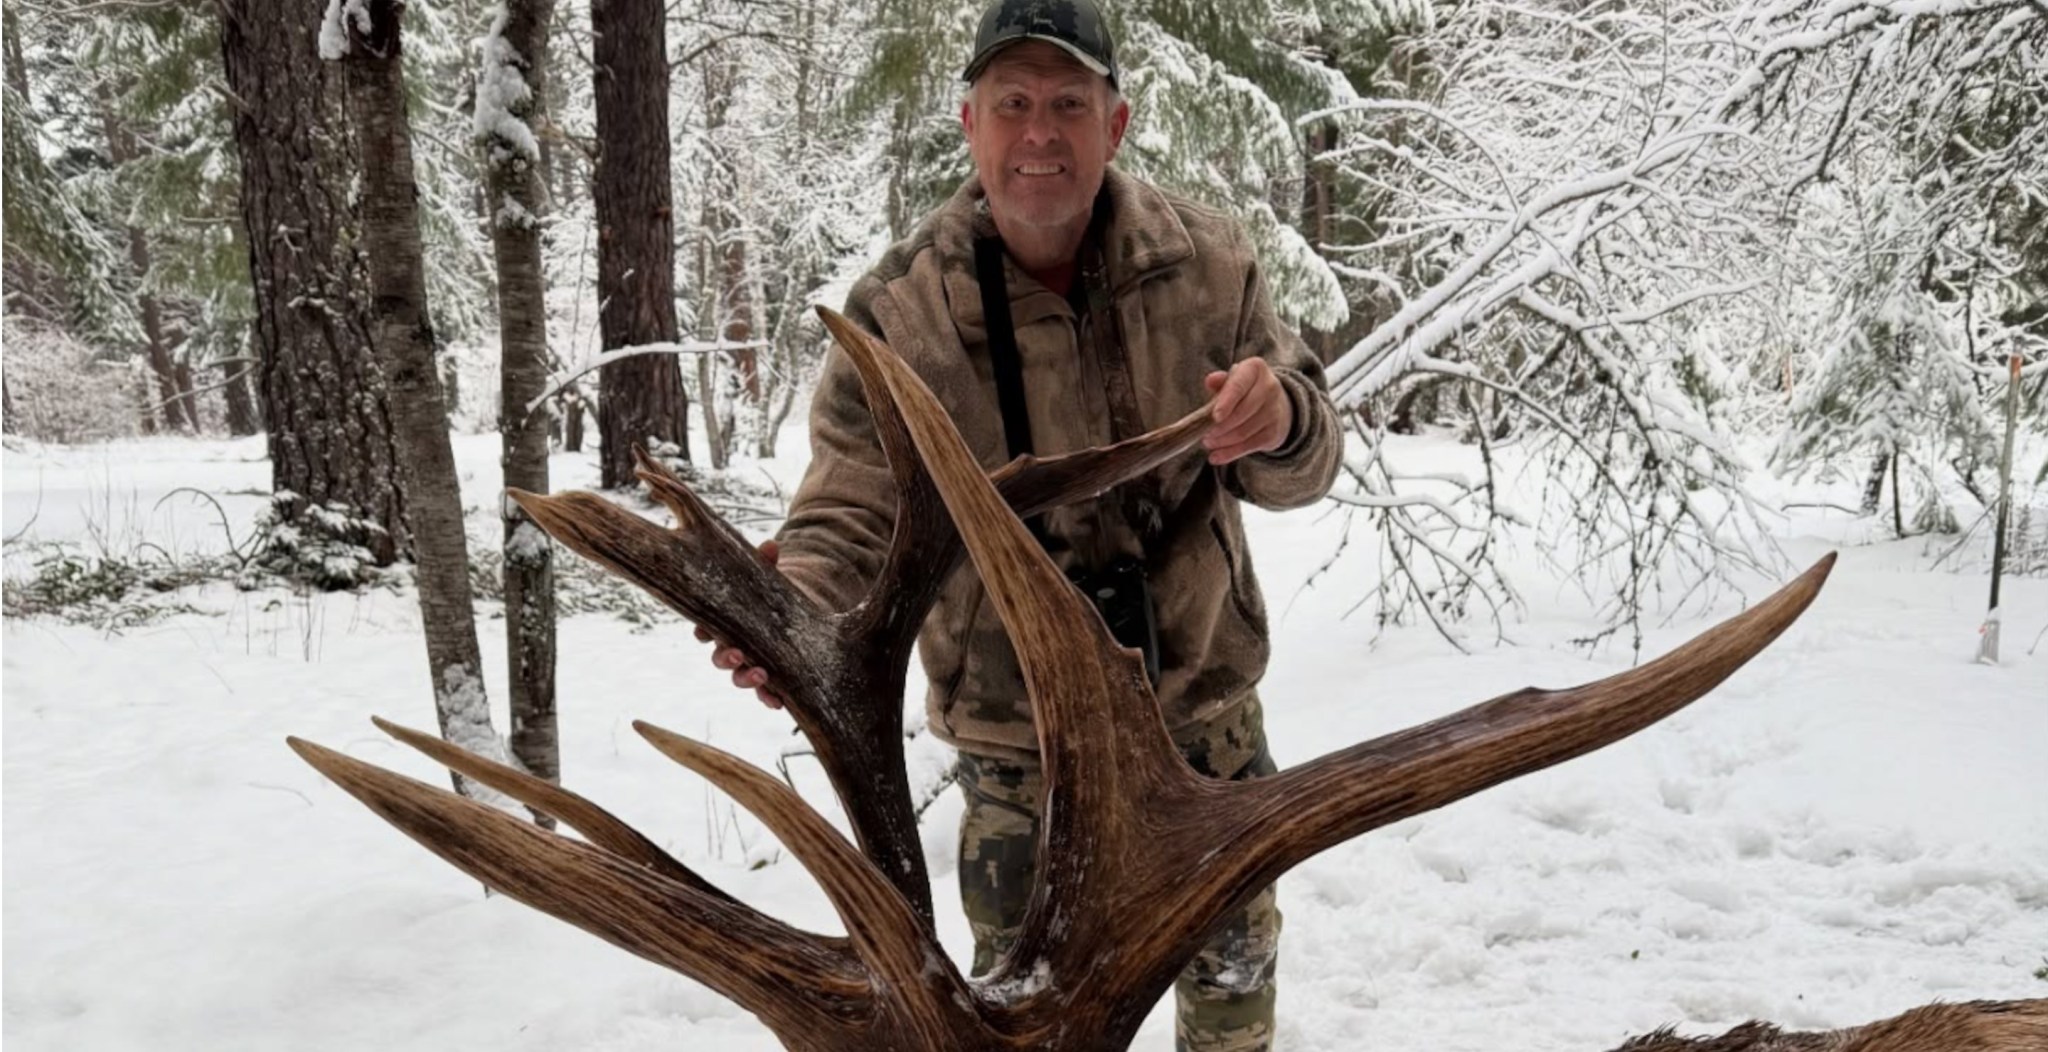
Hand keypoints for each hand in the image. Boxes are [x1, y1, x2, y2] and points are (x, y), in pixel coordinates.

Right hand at [693, 539, 785, 708]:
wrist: (795, 614)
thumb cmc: (770, 594)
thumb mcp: (768, 578)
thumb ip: (766, 564)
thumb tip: (769, 547)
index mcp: (724, 623)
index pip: (705, 631)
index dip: (703, 633)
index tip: (706, 634)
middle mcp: (732, 646)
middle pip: (719, 658)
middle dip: (726, 659)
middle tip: (739, 654)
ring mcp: (750, 663)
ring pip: (738, 677)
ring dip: (746, 679)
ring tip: (761, 675)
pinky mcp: (769, 676)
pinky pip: (764, 693)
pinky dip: (768, 699)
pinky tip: (778, 703)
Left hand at [1202, 359, 1292, 464]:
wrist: (1274, 403)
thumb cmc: (1244, 389)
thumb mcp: (1232, 380)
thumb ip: (1220, 382)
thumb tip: (1210, 380)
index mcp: (1255, 369)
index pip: (1239, 386)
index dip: (1226, 402)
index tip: (1215, 416)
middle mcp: (1270, 387)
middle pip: (1241, 412)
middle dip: (1219, 426)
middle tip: (1204, 433)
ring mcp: (1274, 411)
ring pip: (1243, 432)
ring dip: (1222, 440)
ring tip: (1208, 441)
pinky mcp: (1274, 432)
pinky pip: (1248, 446)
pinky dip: (1229, 453)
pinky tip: (1215, 456)